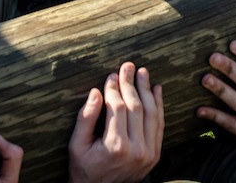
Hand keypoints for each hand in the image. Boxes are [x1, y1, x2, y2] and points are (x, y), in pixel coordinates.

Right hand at [68, 63, 163, 182]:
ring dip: (147, 90)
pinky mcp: (155, 154)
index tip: (111, 76)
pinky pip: (159, 124)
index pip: (117, 108)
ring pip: (151, 113)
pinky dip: (158, 105)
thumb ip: (85, 118)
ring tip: (142, 72)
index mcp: (115, 146)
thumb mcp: (76, 146)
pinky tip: (155, 90)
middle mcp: (136, 149)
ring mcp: (148, 152)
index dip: (114, 89)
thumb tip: (95, 91)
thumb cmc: (84, 169)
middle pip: (135, 107)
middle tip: (127, 66)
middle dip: (130, 84)